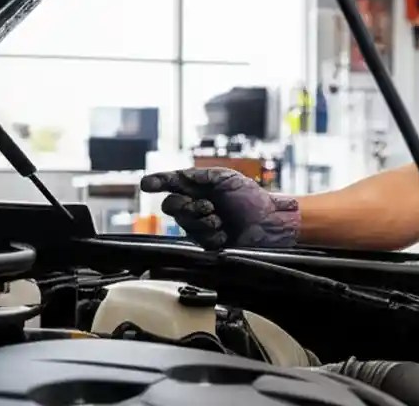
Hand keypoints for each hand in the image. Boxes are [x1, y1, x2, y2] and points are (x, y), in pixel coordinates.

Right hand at [140, 167, 300, 249]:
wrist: (270, 225)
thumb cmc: (254, 200)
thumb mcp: (230, 179)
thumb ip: (205, 176)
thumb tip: (182, 175)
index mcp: (202, 188)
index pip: (173, 183)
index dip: (158, 182)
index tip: (147, 184)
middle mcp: (197, 205)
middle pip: (171, 205)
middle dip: (185, 206)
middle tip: (207, 207)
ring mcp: (199, 225)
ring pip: (182, 222)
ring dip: (201, 220)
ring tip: (221, 221)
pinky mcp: (205, 243)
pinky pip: (195, 238)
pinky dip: (210, 234)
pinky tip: (224, 234)